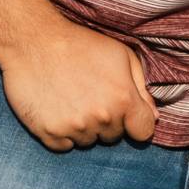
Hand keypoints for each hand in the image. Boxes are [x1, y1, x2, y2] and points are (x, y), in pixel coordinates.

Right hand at [0, 17, 157, 151]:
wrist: (35, 42)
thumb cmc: (83, 45)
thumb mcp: (123, 56)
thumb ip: (141, 89)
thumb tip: (153, 117)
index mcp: (123, 99)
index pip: (143, 132)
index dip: (137, 123)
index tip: (127, 115)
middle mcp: (100, 118)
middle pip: (114, 136)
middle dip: (109, 121)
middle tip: (93, 97)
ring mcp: (73, 127)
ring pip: (88, 142)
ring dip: (85, 128)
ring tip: (74, 100)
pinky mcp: (47, 132)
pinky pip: (64, 146)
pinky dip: (63, 134)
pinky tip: (59, 111)